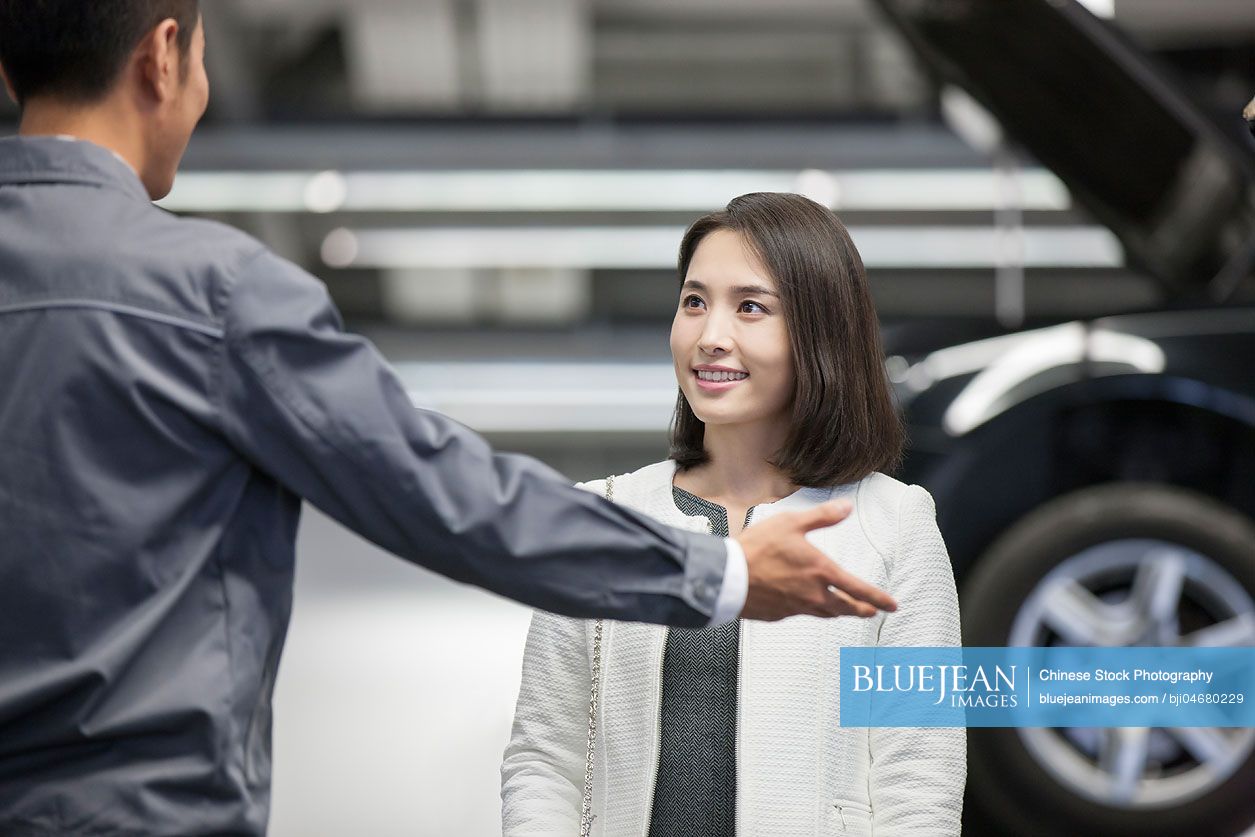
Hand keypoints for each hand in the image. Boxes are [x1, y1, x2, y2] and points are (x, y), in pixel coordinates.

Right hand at [735, 499, 897, 620]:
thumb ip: (822, 517)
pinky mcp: (780, 615)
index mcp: (821, 572)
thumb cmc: (757, 549)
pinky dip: (810, 609)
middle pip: (845, 608)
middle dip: (862, 610)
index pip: (859, 590)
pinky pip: (801, 613)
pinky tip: (806, 604)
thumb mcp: (791, 523)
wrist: (727, 577)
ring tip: (844, 609)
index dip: (879, 599)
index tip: (892, 605)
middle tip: (871, 611)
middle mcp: (813, 595)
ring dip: (839, 611)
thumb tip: (846, 508)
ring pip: (825, 613)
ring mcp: (797, 608)